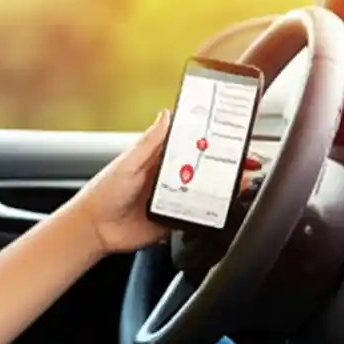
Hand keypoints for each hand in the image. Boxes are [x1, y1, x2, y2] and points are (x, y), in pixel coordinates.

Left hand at [62, 109, 264, 255]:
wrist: (95, 229)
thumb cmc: (104, 191)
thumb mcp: (128, 162)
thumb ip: (149, 142)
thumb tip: (166, 114)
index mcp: (160, 159)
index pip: (191, 145)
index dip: (212, 141)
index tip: (232, 135)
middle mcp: (170, 178)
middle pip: (204, 169)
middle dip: (228, 165)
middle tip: (248, 161)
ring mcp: (174, 200)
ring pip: (206, 191)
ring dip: (226, 188)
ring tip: (245, 183)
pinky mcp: (175, 220)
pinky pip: (199, 215)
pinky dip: (214, 212)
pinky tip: (228, 208)